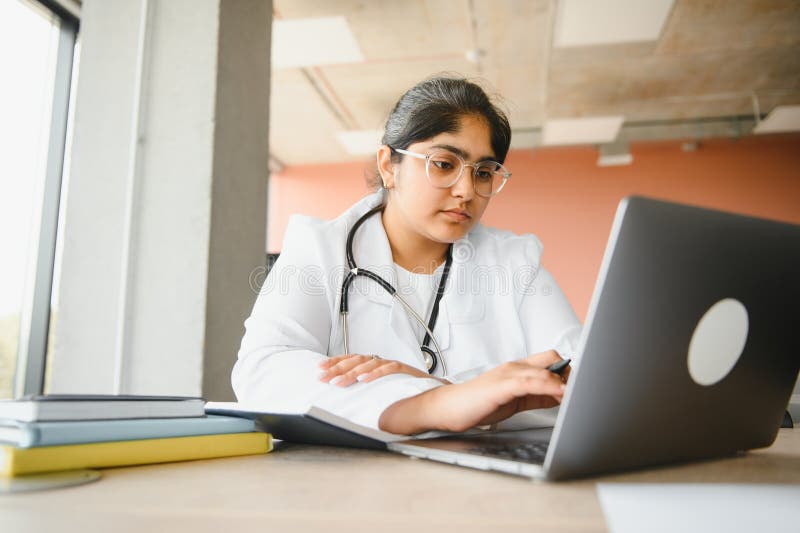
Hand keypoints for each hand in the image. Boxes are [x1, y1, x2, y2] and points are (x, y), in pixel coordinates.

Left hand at [319, 354, 448, 386]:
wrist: (434, 392)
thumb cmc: (407, 392)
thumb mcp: (382, 389)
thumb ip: (367, 390)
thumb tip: (346, 398)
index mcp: (374, 364)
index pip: (351, 359)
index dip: (334, 362)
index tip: (319, 368)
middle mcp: (381, 361)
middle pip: (355, 360)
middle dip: (337, 368)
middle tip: (322, 377)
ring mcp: (392, 364)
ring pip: (368, 364)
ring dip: (351, 373)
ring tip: (338, 382)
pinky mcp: (404, 370)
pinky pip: (388, 369)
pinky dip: (375, 373)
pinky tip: (364, 380)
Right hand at [379, 350, 566, 434]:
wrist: (449, 408)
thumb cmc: (478, 404)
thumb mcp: (514, 400)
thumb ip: (536, 396)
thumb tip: (561, 396)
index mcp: (517, 369)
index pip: (549, 359)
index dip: (567, 369)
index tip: (581, 383)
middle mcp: (514, 367)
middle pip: (551, 358)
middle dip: (570, 371)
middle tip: (582, 388)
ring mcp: (507, 374)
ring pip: (544, 369)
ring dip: (564, 380)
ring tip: (578, 391)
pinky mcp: (502, 385)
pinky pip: (530, 382)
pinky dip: (548, 385)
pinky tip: (560, 393)